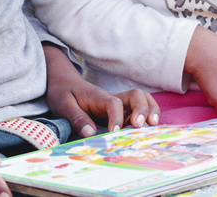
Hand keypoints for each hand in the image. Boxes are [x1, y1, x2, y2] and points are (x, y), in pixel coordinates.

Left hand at [43, 45, 159, 135]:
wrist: (64, 81)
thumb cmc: (63, 92)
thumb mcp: (63, 104)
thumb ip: (77, 118)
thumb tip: (91, 134)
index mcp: (98, 96)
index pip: (114, 103)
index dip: (117, 117)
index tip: (115, 132)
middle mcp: (112, 97)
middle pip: (135, 96)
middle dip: (142, 109)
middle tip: (140, 125)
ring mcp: (119, 103)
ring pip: (142, 100)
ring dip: (150, 110)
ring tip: (153, 125)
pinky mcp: (120, 109)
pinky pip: (138, 110)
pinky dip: (148, 115)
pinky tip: (150, 128)